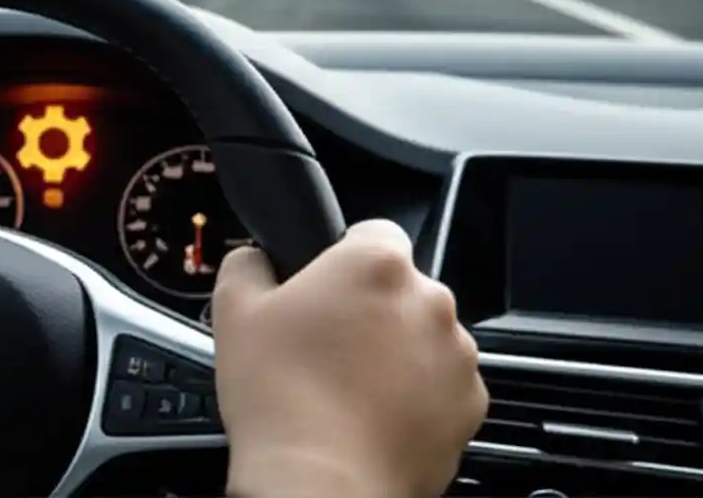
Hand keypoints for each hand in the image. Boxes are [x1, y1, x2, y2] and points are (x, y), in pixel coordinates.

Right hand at [214, 219, 486, 497]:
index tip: (323, 289)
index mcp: (376, 263)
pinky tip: (372, 415)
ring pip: (423, 337)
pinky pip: (441, 385)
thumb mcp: (234, 313)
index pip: (372, 231)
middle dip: (369, 310)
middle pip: (399, 289)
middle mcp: (428, 300)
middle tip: (324, 346)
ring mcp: (456, 354)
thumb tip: (255, 259)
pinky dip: (416, 395)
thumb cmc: (279, 398)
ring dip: (395, 352)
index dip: (342, 258)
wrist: (320, 483)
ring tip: (346, 388)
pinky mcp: (468, 404)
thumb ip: (247, 264)